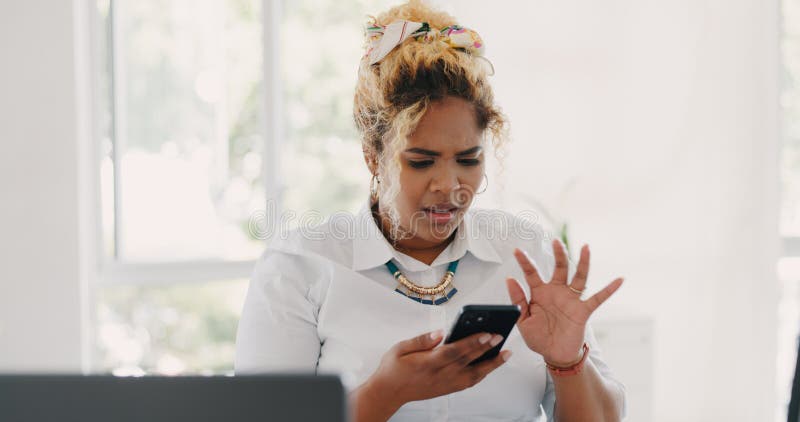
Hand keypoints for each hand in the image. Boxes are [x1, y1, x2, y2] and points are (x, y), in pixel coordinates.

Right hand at [366, 330, 511, 408]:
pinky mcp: (448, 389)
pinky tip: (491, 365)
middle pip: (468, 360)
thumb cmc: (393, 368)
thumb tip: (440, 332)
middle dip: (486, 348)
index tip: (486, 333)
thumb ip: (421, 340)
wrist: (389, 392)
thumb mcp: (400, 348)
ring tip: (505, 352)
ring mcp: (446, 384)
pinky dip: (483, 373)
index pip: (454, 351)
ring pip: (474, 374)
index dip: (471, 342)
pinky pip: (470, 382)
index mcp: (427, 363)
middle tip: (500, 335)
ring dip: (492, 364)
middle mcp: (440, 375)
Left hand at [506, 239, 622, 365]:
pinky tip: (619, 280)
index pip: (532, 273)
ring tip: (586, 247)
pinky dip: (609, 290)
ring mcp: (571, 300)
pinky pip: (598, 298)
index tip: (517, 250)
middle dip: (558, 255)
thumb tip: (510, 279)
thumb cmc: (538, 337)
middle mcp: (557, 292)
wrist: (554, 355)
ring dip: (583, 263)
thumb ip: (517, 300)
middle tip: (556, 241)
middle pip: (560, 269)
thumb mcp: (523, 321)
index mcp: (540, 293)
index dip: (524, 262)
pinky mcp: (583, 311)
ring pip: (579, 278)